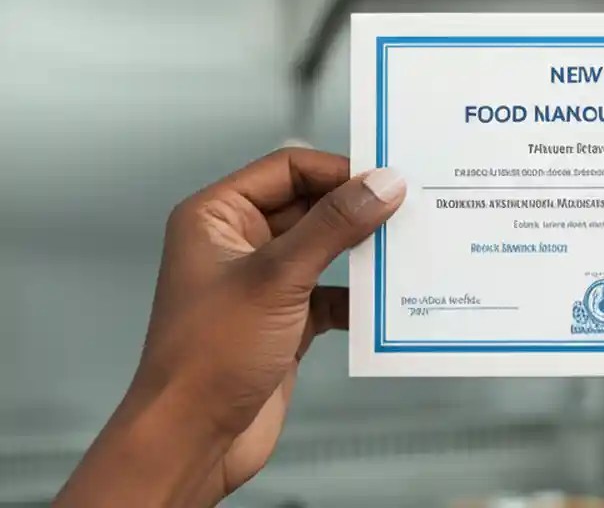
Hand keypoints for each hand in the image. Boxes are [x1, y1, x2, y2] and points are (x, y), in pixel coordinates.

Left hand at [56, 149, 404, 506]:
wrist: (194, 439)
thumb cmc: (206, 357)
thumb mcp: (277, 278)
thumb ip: (333, 226)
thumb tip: (382, 184)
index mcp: (217, 217)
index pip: (288, 169)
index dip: (338, 170)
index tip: (386, 178)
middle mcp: (237, 244)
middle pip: (312, 206)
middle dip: (356, 211)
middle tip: (406, 210)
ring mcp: (263, 283)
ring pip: (325, 250)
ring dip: (361, 253)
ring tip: (403, 251)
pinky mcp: (285, 320)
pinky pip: (331, 293)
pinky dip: (358, 297)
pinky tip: (384, 303)